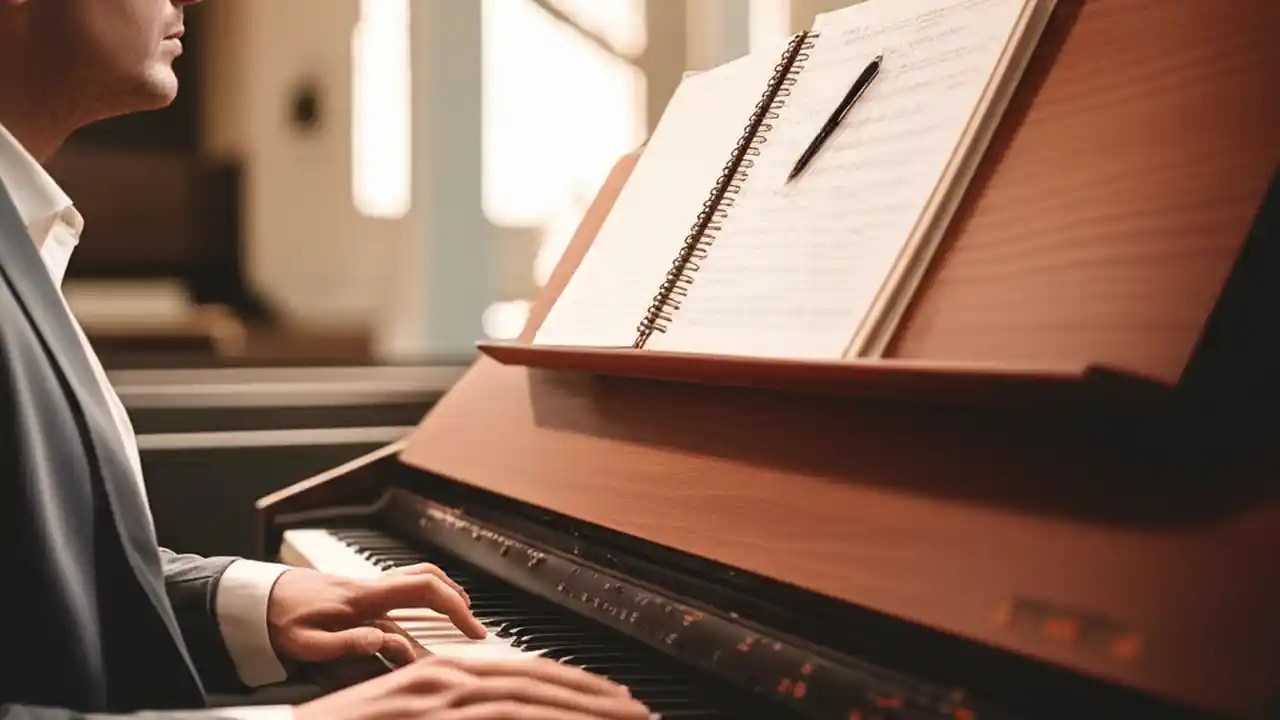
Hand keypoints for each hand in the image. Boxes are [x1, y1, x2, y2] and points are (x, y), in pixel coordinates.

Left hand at [267, 564, 484, 665]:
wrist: (255, 598)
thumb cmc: (280, 621)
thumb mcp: (307, 644)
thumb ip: (348, 644)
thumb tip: (387, 642)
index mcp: (363, 597)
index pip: (422, 589)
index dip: (454, 606)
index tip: (472, 629)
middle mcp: (370, 585)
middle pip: (428, 576)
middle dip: (458, 599)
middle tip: (475, 627)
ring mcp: (366, 585)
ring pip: (417, 576)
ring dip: (444, 592)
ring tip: (460, 615)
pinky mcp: (360, 591)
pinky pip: (402, 586)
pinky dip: (424, 594)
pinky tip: (424, 614)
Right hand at [294, 656, 651, 719]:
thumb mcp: (416, 715)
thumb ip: (457, 713)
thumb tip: (503, 713)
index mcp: (443, 676)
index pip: (523, 673)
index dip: (574, 685)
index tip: (612, 700)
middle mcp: (443, 680)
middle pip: (535, 681)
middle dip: (593, 697)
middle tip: (638, 712)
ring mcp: (434, 700)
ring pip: (525, 700)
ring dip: (580, 710)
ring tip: (625, 719)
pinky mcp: (426, 716)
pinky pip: (499, 719)